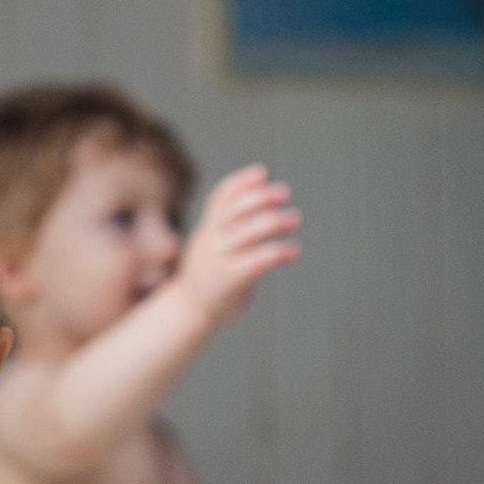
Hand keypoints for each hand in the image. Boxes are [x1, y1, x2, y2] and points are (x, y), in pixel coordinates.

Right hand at [169, 164, 300, 326]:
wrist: (187, 311)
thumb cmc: (209, 277)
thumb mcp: (213, 247)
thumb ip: (232, 229)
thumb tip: (265, 208)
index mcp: (208, 230)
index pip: (220, 198)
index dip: (240, 182)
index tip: (262, 172)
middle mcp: (211, 240)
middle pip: (235, 210)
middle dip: (261, 197)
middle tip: (285, 192)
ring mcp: (219, 260)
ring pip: (246, 232)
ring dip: (273, 221)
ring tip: (296, 219)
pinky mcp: (229, 280)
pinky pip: (255, 261)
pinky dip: (276, 253)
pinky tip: (293, 251)